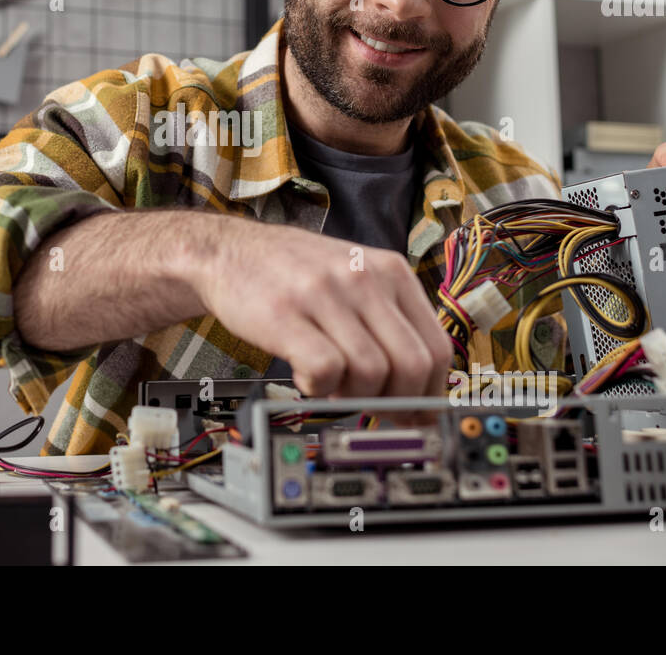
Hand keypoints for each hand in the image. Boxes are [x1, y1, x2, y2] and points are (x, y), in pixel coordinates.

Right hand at [193, 220, 452, 400]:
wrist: (228, 251)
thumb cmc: (293, 274)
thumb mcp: (355, 278)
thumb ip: (389, 322)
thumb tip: (422, 386)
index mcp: (391, 271)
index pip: (437, 347)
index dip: (432, 393)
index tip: (419, 415)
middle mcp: (364, 278)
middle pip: (412, 366)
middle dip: (397, 403)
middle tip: (374, 409)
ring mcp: (325, 294)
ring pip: (372, 373)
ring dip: (353, 396)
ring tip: (330, 383)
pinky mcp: (286, 314)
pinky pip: (325, 370)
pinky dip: (319, 388)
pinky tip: (305, 375)